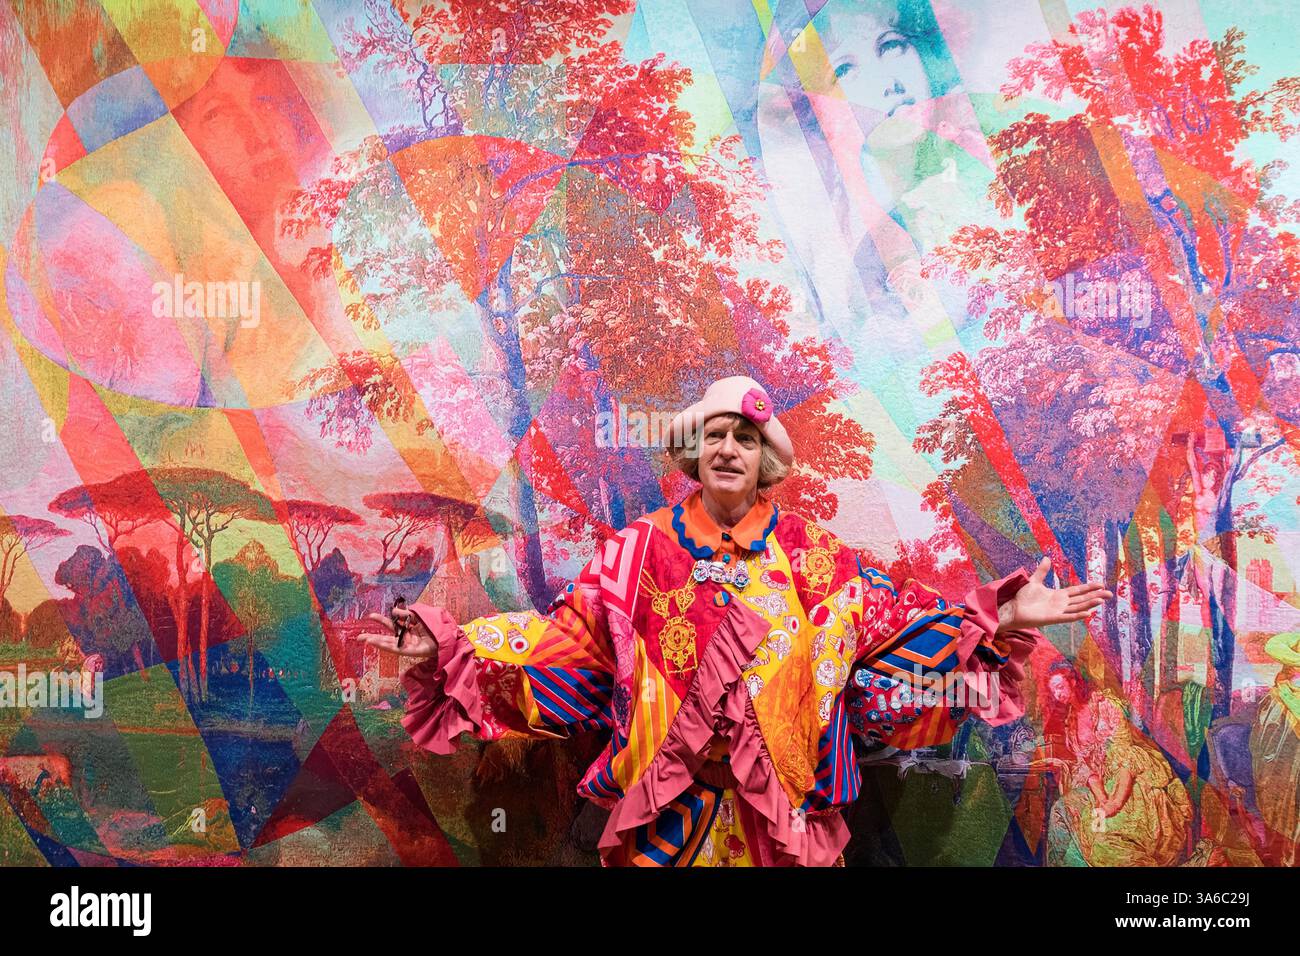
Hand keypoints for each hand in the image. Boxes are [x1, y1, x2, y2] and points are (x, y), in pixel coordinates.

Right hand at [350, 607, 439, 659]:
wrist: (449, 635)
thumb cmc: (436, 626)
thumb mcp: (419, 616)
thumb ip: (406, 614)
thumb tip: (393, 612)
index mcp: (408, 629)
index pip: (392, 624)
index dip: (382, 620)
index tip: (370, 616)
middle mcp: (406, 638)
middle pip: (387, 637)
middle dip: (373, 636)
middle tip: (359, 636)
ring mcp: (408, 645)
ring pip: (389, 644)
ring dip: (377, 642)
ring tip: (364, 639)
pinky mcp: (412, 651)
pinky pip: (397, 649)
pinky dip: (387, 646)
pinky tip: (378, 643)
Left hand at [997, 557, 1112, 630]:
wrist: (1013, 609)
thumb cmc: (1023, 598)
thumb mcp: (1034, 581)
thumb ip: (1042, 571)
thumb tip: (1047, 558)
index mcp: (1058, 595)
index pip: (1077, 591)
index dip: (1089, 587)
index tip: (1101, 584)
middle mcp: (1061, 604)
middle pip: (1082, 599)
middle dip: (1095, 596)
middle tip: (1110, 593)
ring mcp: (1058, 611)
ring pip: (1078, 608)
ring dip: (1090, 604)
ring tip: (1102, 600)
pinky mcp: (1053, 618)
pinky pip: (1068, 617)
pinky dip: (1077, 615)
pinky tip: (1088, 613)